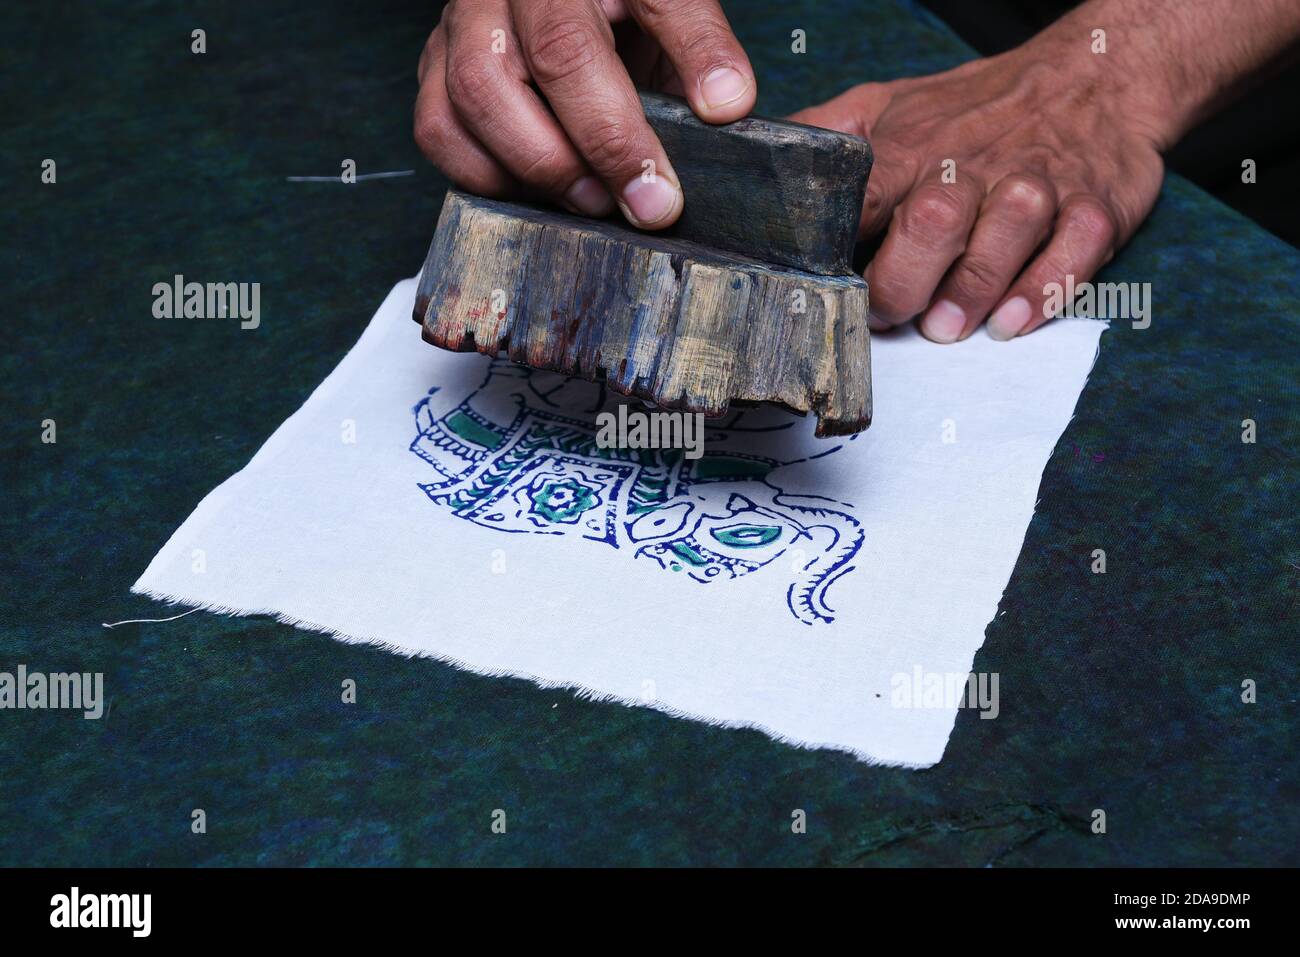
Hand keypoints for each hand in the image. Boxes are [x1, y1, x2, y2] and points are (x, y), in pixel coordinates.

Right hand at [415, 0, 755, 229]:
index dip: (621, 132)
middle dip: (577, 158)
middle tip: (634, 206)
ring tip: (589, 201)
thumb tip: (727, 104)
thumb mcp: (670, 1)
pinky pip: (437, 128)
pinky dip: (483, 173)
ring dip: (528, 169)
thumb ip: (700, 45)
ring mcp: (462, 23)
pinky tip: (537, 189)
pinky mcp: (438, 62)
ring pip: (465, 102)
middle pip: (509, 75)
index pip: (581, 45)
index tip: (661, 195)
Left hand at [791, 43, 1164, 341]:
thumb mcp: (890, 102)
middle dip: (904, 284)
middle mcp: (975, 165)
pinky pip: (1072, 254)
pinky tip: (1010, 320)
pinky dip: (1040, 292)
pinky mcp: (1094, 208)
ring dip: (969, 296)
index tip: (827, 286)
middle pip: (931, 224)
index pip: (862, 196)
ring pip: (1001, 241)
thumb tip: (756, 155)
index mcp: (913, 147)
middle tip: (894, 316)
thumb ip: (826, 134)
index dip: (838, 249)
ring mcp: (1038, 185)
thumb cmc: (978, 106)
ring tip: (946, 326)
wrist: (1097, 72)